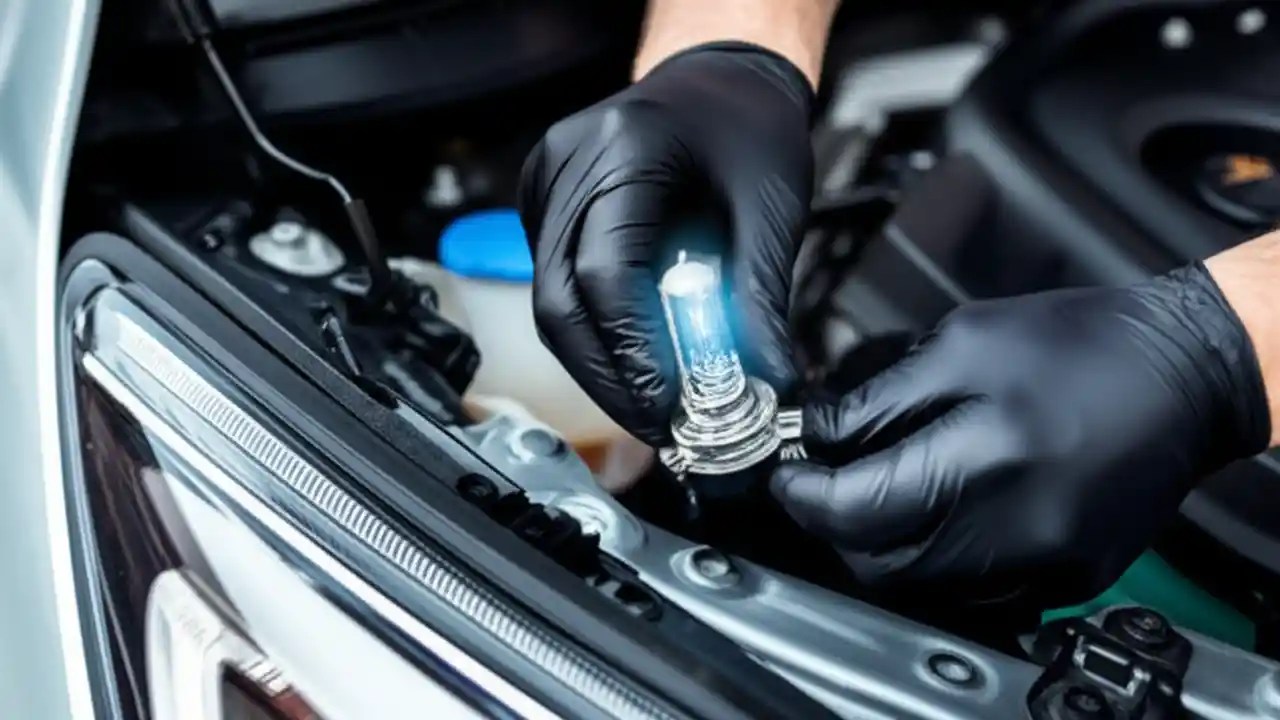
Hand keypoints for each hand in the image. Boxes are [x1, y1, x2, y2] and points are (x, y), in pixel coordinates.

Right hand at [518, 42, 812, 443]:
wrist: (719, 80)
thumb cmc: (747, 125)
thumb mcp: (772, 210)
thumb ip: (762, 301)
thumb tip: (767, 385)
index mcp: (621, 150)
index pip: (605, 277)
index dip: (635, 356)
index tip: (672, 407)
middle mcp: (566, 165)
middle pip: (559, 305)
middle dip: (610, 381)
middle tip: (660, 426)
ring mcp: (545, 185)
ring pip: (550, 307)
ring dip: (601, 366)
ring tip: (654, 405)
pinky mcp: (544, 208)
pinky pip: (555, 288)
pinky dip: (596, 334)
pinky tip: (636, 358)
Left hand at [770, 264, 1270, 604]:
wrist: (1184, 372)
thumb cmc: (1082, 344)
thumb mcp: (964, 343)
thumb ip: (881, 398)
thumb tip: (818, 434)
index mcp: (987, 457)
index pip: (857, 506)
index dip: (804, 492)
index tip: (785, 474)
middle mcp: (1017, 526)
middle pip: (879, 561)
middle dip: (833, 523)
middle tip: (819, 482)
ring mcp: (1046, 562)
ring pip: (920, 584)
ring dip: (877, 544)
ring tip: (869, 492)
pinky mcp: (1067, 576)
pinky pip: (972, 590)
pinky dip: (932, 561)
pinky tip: (928, 514)